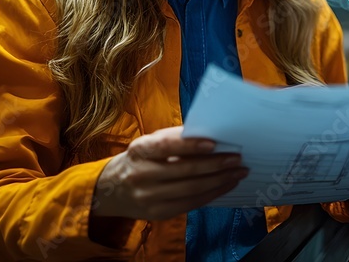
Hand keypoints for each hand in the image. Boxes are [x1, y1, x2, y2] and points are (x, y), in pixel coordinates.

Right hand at [91, 126, 248, 220]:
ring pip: (192, 189)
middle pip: (185, 170)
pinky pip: (191, 204)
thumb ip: (174, 140)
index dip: (191, 145)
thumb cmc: (139, 160)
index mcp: (139, 150)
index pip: (166, 145)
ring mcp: (149, 197)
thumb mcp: (148, 144)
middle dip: (216, 164)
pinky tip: (225, 185)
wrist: (110, 190)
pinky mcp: (158, 213)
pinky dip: (212, 194)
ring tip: (238, 172)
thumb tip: (210, 135)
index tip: (214, 143)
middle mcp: (142, 174)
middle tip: (237, 158)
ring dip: (219, 180)